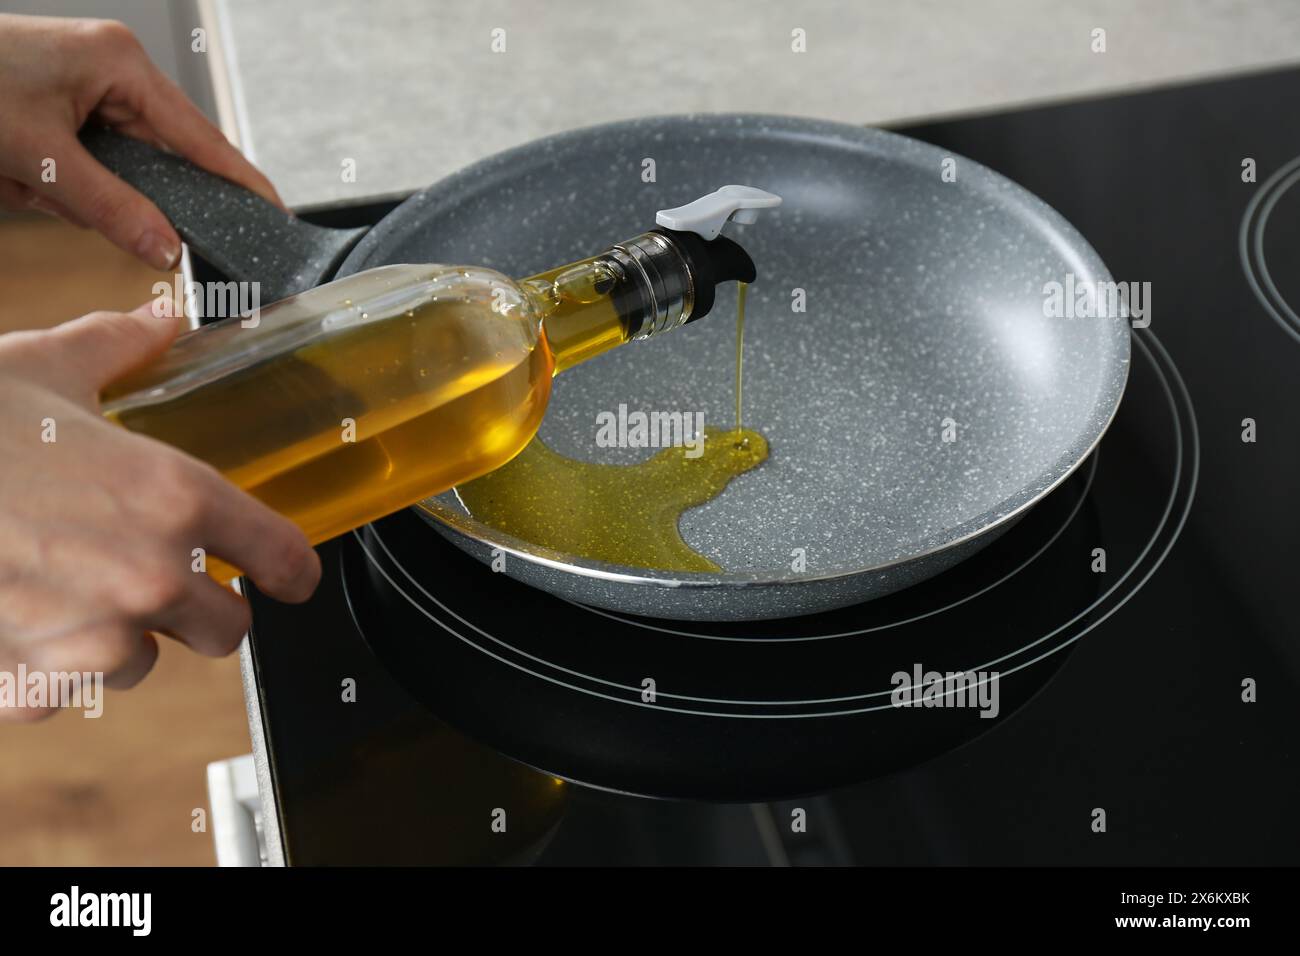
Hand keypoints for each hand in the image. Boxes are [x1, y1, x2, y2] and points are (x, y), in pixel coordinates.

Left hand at [0, 13, 282, 269]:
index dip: (238, 181)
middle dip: (118, 192)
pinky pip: (88, 164)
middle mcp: (115, 72)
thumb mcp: (37, 157)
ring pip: (119, 168)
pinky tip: (21, 174)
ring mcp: (90, 86)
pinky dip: (57, 182)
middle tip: (81, 204)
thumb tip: (168, 249)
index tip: (273, 213)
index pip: (200, 138)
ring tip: (22, 176)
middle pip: (160, 157)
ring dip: (74, 189)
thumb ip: (109, 207)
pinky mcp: (65, 105)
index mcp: (122, 66)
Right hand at [0, 305, 320, 719]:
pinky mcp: (32, 683)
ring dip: (119, 637)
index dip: (293, 569)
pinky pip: (66, 692)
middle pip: (228, 629)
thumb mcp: (46, 369)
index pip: (283, 558)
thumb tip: (161, 320)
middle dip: (201, 608)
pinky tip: (13, 614)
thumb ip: (121, 348)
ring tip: (64, 584)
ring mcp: (92, 640)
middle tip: (158, 577)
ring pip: (144, 664)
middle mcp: (150, 577)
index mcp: (175, 499)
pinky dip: (46, 667)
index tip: (288, 576)